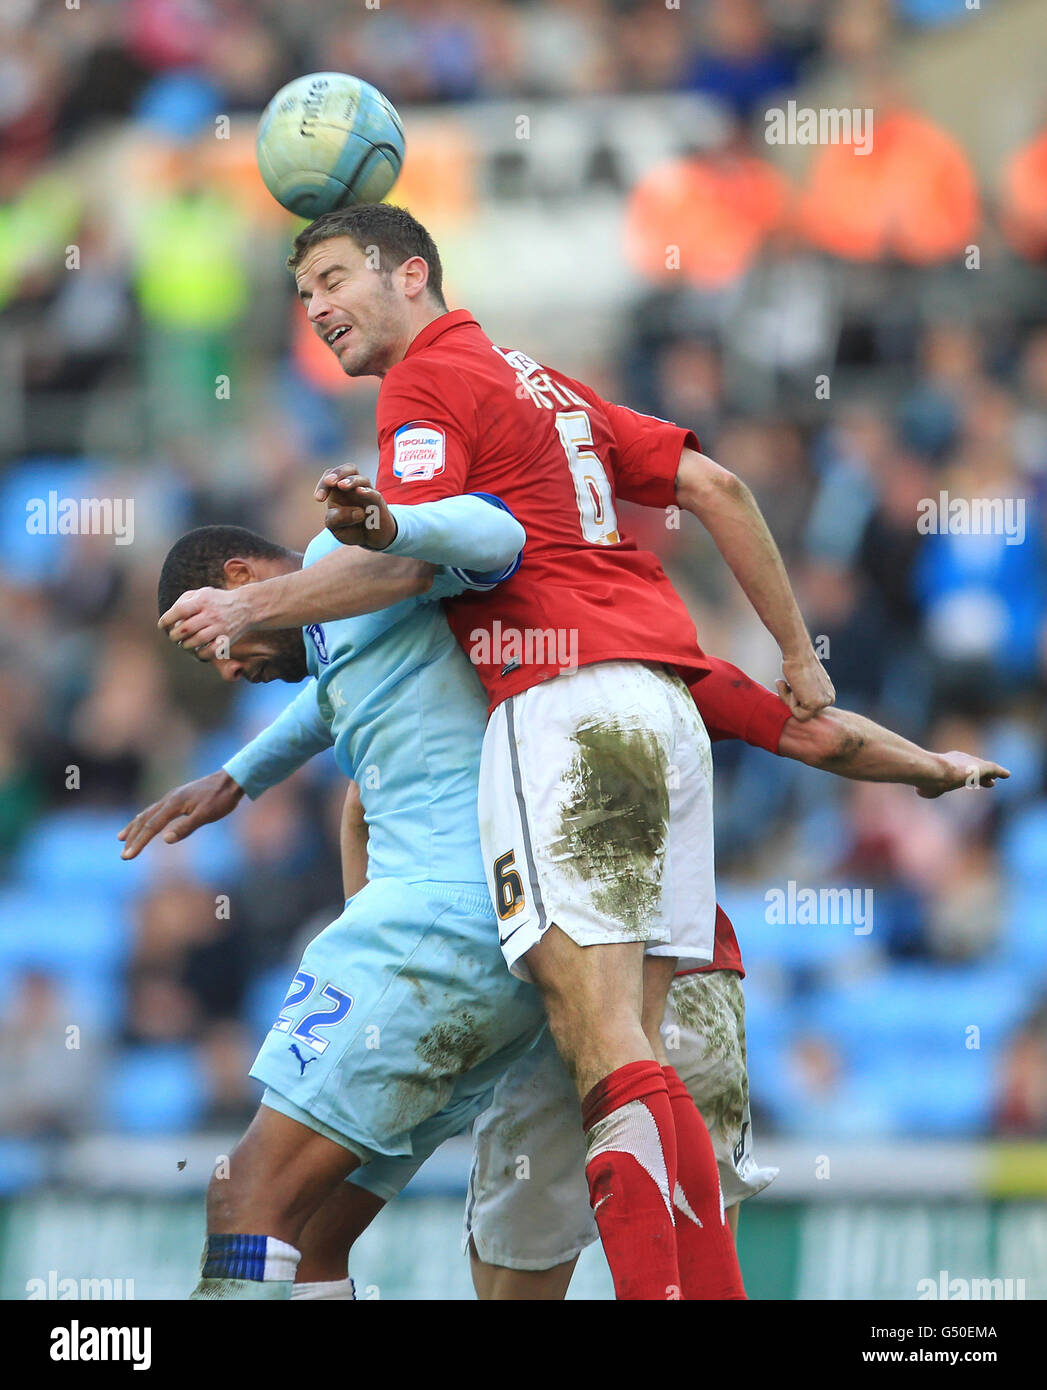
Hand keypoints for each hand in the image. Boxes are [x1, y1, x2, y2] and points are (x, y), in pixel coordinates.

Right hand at [118, 771, 244, 858]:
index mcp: (173, 804)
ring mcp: (172, 797)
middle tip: (124, 855)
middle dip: (133, 838)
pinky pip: (155, 809)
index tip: (127, 856)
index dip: (138, 842)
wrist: (231, 780)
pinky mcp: (177, 797)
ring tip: (122, 838)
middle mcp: (168, 799)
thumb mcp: (206, 815)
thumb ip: (186, 827)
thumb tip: (165, 839)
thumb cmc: (220, 799)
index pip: (151, 827)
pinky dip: (145, 818)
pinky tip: (144, 821)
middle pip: (144, 820)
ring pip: (147, 813)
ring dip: (134, 827)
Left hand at [159, 586, 256, 654]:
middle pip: (185, 629)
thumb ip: (184, 601)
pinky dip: (200, 654)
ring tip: (183, 643)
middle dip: (174, 635)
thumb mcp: (201, 593)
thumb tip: (168, 618)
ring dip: (185, 645)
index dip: (166, 620)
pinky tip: (197, 650)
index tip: (162, 625)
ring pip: (196, 641)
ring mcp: (220, 627)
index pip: (179, 611)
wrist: (246, 607)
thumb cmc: (217, 600)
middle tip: (174, 636)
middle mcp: (211, 614)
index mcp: (203, 600)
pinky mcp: (227, 639)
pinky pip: (210, 651)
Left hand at [314, 465, 396, 549]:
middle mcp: (354, 488)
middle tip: (330, 482)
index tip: (319, 499)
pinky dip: (367, 492)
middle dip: (338, 472)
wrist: (370, 540)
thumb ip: (336, 518)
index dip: (323, 485)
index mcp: (339, 490)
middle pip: (349, 469)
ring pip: (362, 480)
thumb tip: (357, 511)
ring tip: (342, 485)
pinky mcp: (379, 505)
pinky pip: (374, 495)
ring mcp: (367, 495)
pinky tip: (359, 491)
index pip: (330, 477)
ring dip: (351, 481)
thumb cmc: (351, 528)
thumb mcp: (335, 527)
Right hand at [776, 652, 834, 722]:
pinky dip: (790, 702)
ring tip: (792, 684)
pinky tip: (795, 688)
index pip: (808, 708)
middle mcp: (829, 699)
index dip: (795, 699)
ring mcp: (824, 702)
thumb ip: (805, 693)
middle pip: (804, 713)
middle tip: (788, 684)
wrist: (798, 654)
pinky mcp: (816, 704)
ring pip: (800, 714)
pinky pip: (798, 714)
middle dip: (792, 700)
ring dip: (790, 700)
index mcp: (828, 694)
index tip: (792, 685)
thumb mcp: (806, 682)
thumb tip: (796, 699)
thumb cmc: (798, 664)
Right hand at [916, 751, 1010, 798]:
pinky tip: (1006, 775)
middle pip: (971, 768)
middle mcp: (959, 760)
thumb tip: (922, 789)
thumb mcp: (925, 786)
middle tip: (986, 782)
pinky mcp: (982, 767)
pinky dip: (999, 771)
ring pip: (982, 769)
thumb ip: (928, 788)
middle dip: (978, 776)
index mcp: (946, 763)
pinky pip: (993, 769)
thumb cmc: (927, 778)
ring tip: (993, 781)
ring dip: (988, 776)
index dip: (962, 776)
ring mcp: (971, 763)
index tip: (964, 780)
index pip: (957, 770)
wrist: (933, 770)